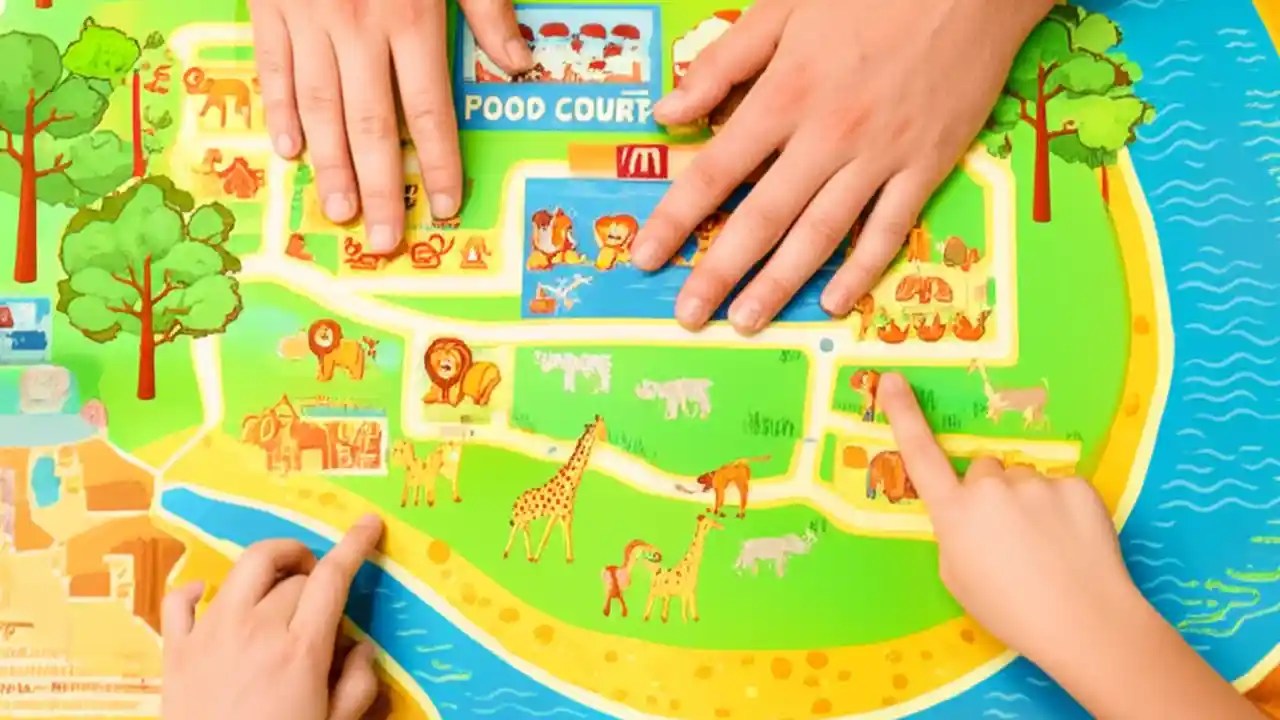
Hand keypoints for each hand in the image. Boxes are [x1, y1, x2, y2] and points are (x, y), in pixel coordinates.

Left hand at [161, 515, 384, 719]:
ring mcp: (210, 634)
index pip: (332, 576)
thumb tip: (361, 647)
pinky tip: (213, 600)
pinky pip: (180, 599)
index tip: (367, 525)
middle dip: (314, 577)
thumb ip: (357, 684)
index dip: (354, 545)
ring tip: (280, 582)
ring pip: (244, 568)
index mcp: (300, 649)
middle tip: (319, 600)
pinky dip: (197, 590)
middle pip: (294, 575)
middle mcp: (256, 629)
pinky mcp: (175, 650)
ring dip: (270, 565)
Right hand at [250, 0, 530, 251]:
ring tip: (337, 215)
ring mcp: (309, 18)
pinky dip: (278, 112)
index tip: (446, 208)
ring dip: (330, 166)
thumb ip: (487, 7)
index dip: (440, 164)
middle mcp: (360, 28)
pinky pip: (271, 67)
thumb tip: (518, 63)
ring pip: (318, 108)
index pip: (429, 110)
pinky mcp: (269, 3)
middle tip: (383, 240)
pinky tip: (289, 154)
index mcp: (413, 16)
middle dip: (381, 188)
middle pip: (373, 125)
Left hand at [632, 0, 1052, 333]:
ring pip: (819, 235)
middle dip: (719, 272)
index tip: (646, 257)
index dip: (676, 219)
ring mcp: (880, 158)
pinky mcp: (927, 167)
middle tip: (689, 316)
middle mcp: (826, 137)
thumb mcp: (784, 8)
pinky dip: (860, 271)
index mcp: (784, 95)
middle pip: (761, 219)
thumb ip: (722, 64)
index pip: (714, 172)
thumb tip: (666, 114)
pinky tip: (833, 302)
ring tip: (746, 322)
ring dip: (779, 285)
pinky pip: (887, 231)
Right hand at [875, 373, 1139, 662]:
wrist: (1085, 623)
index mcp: (954, 513)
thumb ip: (955, 535)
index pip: (919, 454)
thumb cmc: (1011, 610)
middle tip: (1010, 535)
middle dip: (991, 492)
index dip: (903, 414)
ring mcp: (1036, 483)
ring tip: (1047, 544)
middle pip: (984, 470)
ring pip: (1024, 479)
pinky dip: (1064, 508)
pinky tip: (1072, 541)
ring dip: (1029, 501)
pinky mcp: (1077, 485)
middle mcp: (990, 489)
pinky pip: (1060, 487)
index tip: (891, 379)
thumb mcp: (958, 577)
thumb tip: (968, 517)